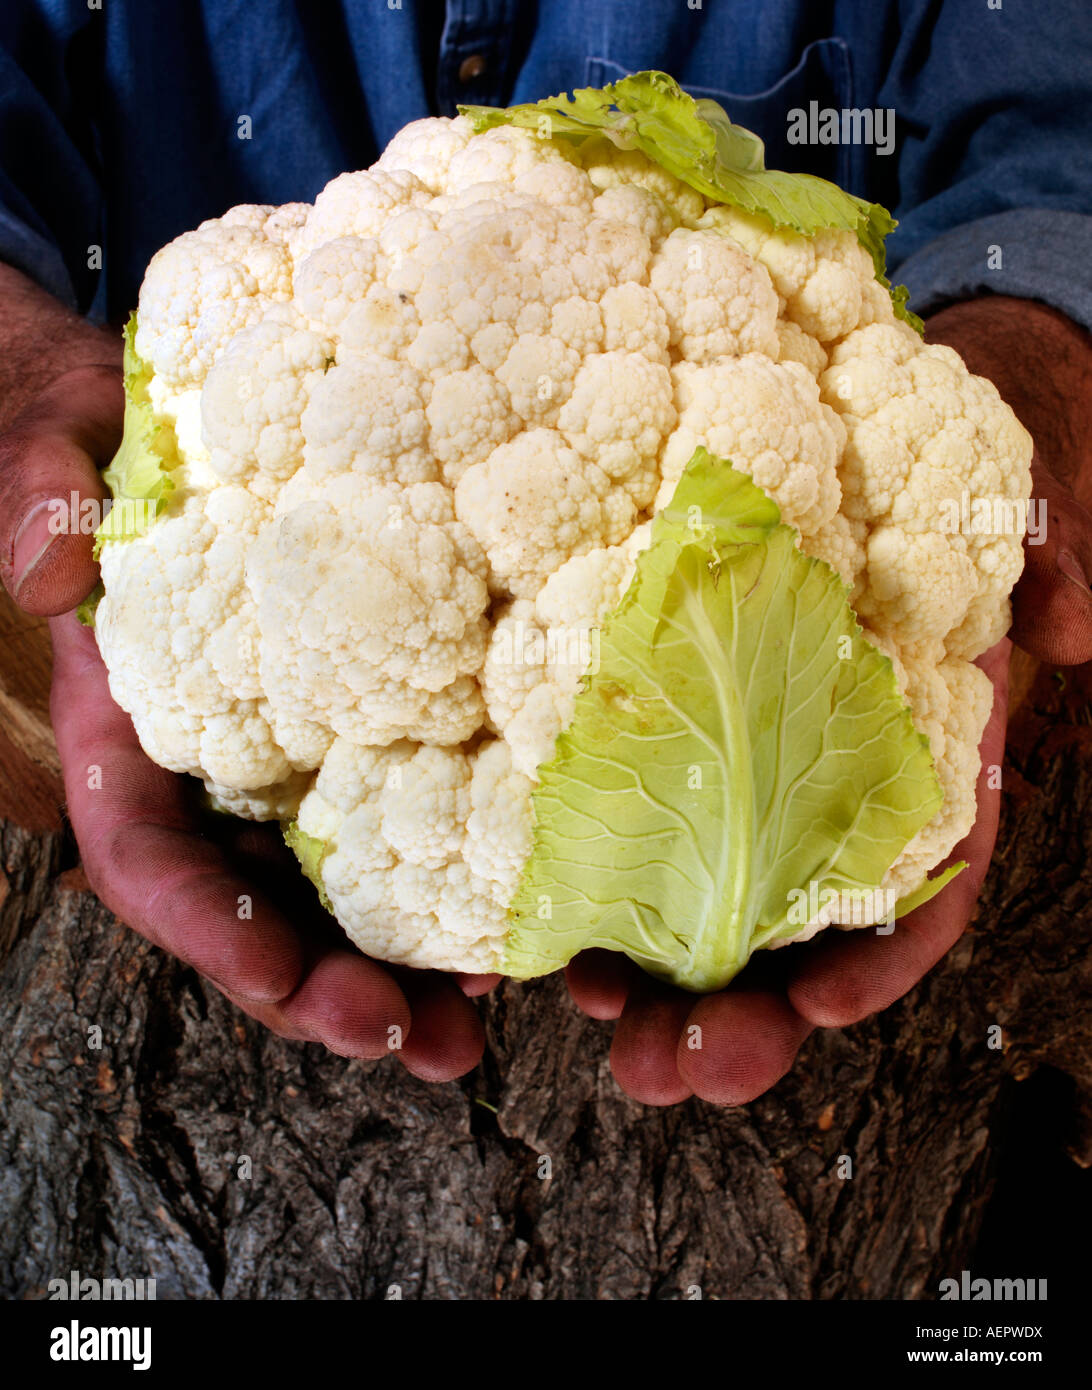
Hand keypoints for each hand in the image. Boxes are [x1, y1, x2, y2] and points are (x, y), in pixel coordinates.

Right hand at [2, 364, 494, 1080]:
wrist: (178, 420)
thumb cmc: (102, 440)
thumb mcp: (52, 446)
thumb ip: (34, 495)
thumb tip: (46, 570)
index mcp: (127, 736)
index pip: (146, 859)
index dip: (205, 926)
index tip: (274, 970)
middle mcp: (209, 775)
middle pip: (254, 916)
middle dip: (320, 993)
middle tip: (411, 1040)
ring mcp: (286, 767)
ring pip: (332, 901)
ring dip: (394, 979)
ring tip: (471, 1029)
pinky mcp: (358, 737)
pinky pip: (396, 832)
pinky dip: (442, 892)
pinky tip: (503, 929)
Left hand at [565, 291, 1091, 1106]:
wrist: (853, 440)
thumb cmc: (935, 487)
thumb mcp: (1007, 512)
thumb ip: (1048, 564)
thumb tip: (1073, 627)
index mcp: (924, 765)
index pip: (922, 886)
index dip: (882, 955)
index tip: (822, 1003)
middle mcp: (831, 792)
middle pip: (794, 936)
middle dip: (744, 1017)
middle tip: (675, 1070)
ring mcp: (744, 781)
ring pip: (705, 914)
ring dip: (655, 988)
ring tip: (601, 1030)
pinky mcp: (667, 748)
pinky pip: (633, 837)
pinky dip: (599, 897)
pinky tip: (549, 930)